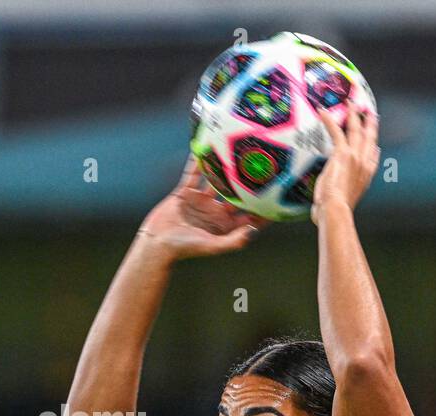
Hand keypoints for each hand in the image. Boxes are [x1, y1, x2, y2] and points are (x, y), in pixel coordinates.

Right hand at [138, 156, 267, 260]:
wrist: (157, 243)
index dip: (264, 205)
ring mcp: (201, 200)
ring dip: (223, 166)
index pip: (249, 213)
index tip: (278, 192)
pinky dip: (198, 161)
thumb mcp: (211, 246)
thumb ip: (232, 241)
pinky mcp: (185, 192)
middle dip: (247, 180)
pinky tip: (205, 146)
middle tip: (261, 161)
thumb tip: (252, 231)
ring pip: (215, 179)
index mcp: (225, 224)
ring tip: (234, 148)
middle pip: (236, 192)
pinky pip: (193, 174)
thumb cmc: (185, 249)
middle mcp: (215, 211)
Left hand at [311, 105, 379, 225]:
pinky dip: (329, 121)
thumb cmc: (333, 211)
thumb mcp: (339, 203)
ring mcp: (355, 157)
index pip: (373, 158)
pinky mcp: (343, 153)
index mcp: (366, 176)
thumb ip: (336, 199)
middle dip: (369, 124)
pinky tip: (323, 111)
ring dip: (354, 114)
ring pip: (357, 130)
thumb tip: (321, 209)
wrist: (335, 210)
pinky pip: (337, 131)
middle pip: (369, 138)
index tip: (374, 143)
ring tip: (351, 103)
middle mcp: (364, 164)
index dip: (374, 148)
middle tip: (369, 113)